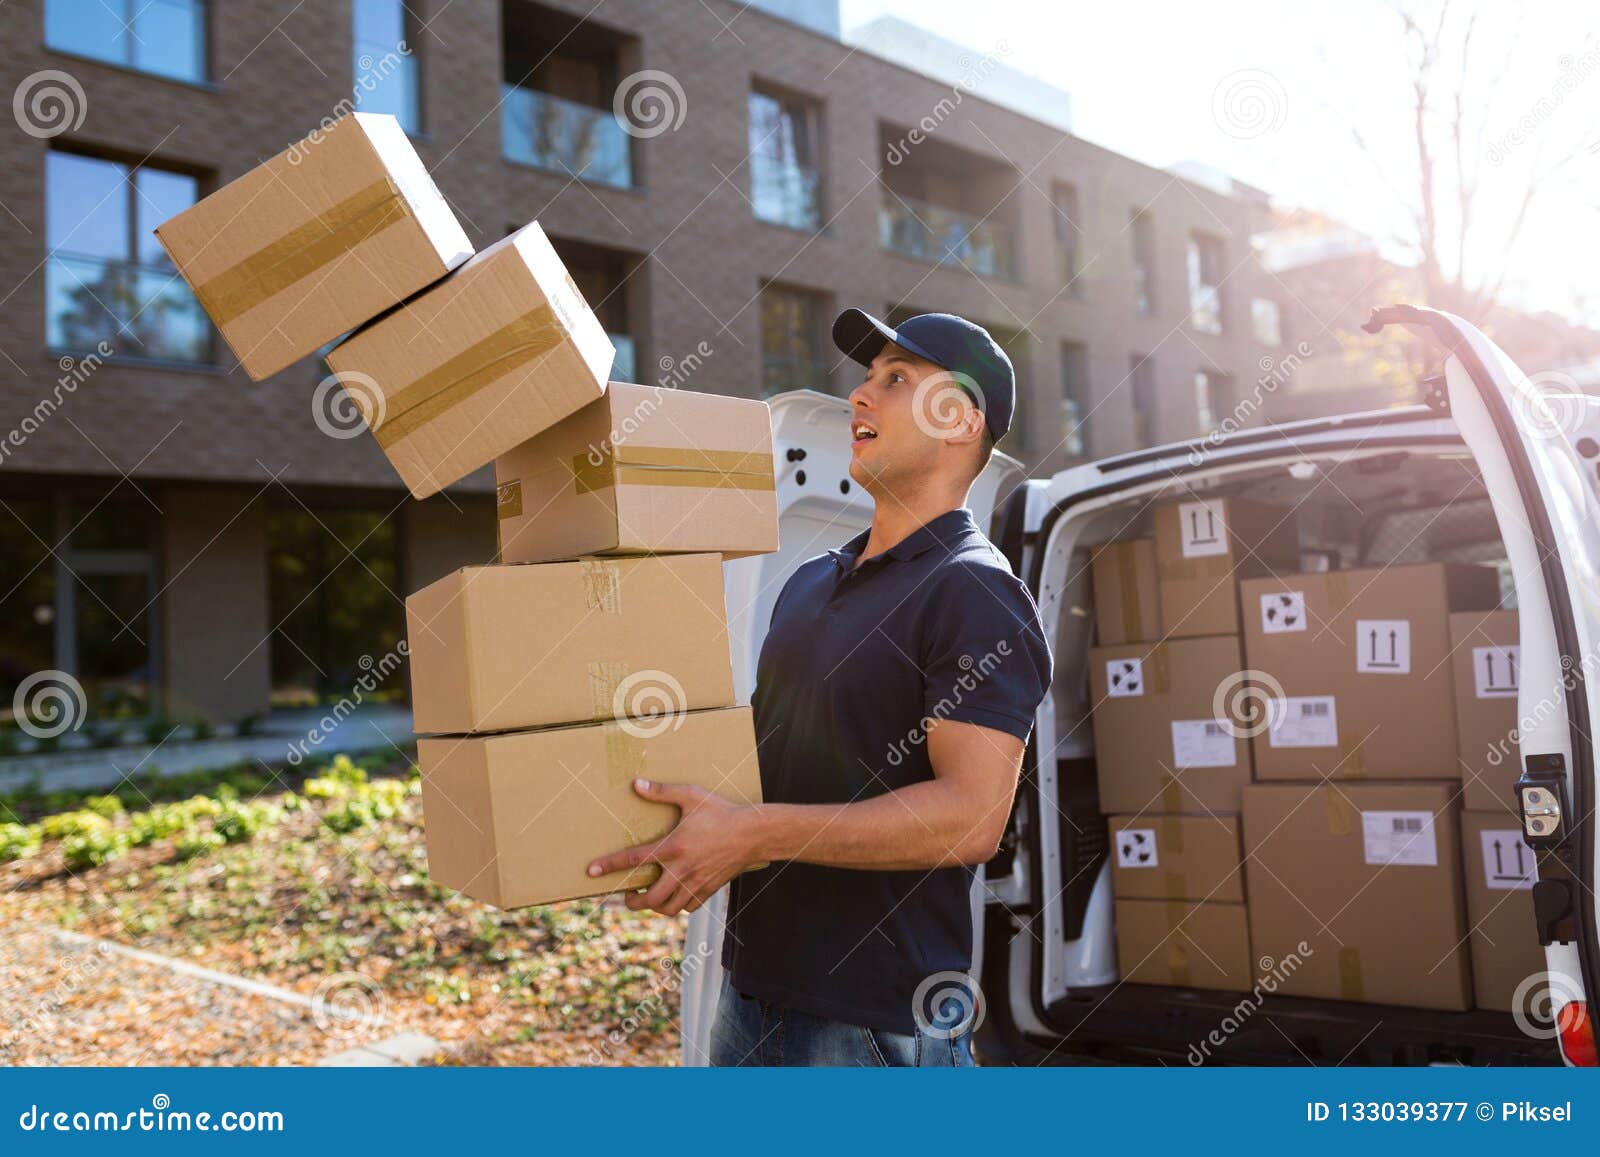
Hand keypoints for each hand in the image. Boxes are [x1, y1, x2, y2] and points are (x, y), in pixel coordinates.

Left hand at [586, 778, 763, 915]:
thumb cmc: (722, 812)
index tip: (591, 872)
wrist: (754, 834)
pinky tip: (675, 898)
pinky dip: (678, 906)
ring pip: (668, 908)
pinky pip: (688, 907)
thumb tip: (637, 784)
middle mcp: (682, 869)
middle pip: (649, 898)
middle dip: (632, 901)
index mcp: (673, 846)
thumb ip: (663, 791)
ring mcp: (696, 882)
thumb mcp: (692, 796)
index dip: (610, 866)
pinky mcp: (709, 889)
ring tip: (648, 900)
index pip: (634, 860)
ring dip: (654, 907)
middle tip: (626, 896)